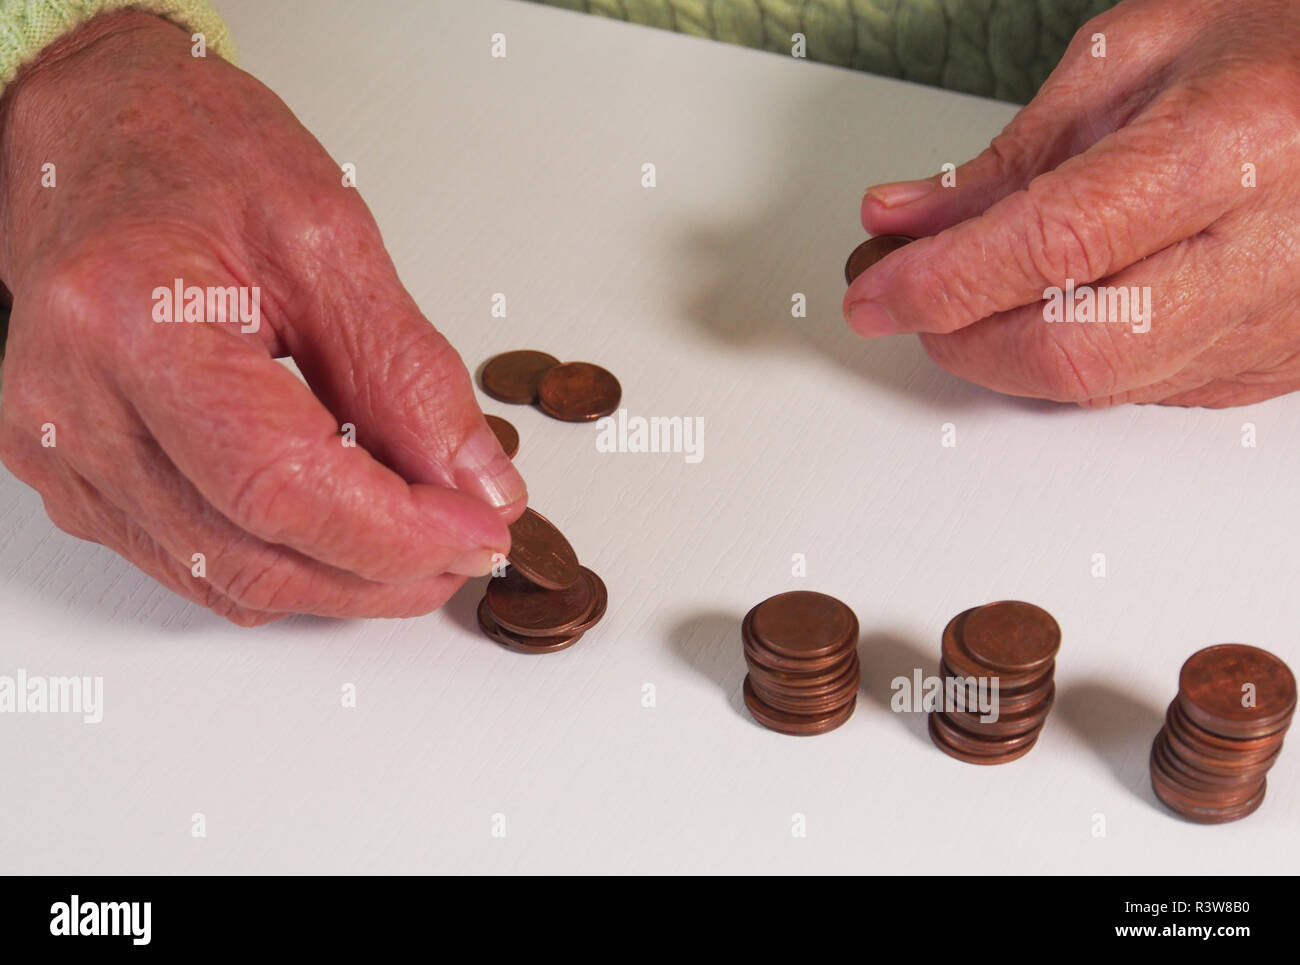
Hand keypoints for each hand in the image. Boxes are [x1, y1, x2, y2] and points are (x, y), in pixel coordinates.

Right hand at [0, 11, 524, 624]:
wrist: (98, 136)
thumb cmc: (197, 156)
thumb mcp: (332, 240)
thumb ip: (408, 373)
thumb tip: (478, 485)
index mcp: (133, 325)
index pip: (282, 485)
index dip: (397, 532)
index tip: (482, 533)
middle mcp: (72, 406)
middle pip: (255, 555)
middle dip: (384, 571)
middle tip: (469, 543)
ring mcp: (62, 453)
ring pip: (229, 582)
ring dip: (343, 580)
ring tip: (424, 537)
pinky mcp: (76, 479)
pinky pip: (197, 567)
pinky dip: (289, 563)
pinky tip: (347, 527)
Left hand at [843, 0, 1299, 407]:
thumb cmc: (1279, 46)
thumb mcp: (1131, 56)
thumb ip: (1009, 156)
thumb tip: (907, 222)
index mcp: (1233, 144)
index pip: (1051, 246)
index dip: (941, 283)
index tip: (874, 293)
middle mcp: (1272, 249)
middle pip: (1073, 350)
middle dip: (964, 339)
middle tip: (917, 301)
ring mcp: (1283, 322)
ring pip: (1104, 387)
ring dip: (1013, 351)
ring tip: (987, 289)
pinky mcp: (1278, 364)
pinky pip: (1148, 391)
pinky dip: (1081, 359)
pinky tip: (1073, 304)